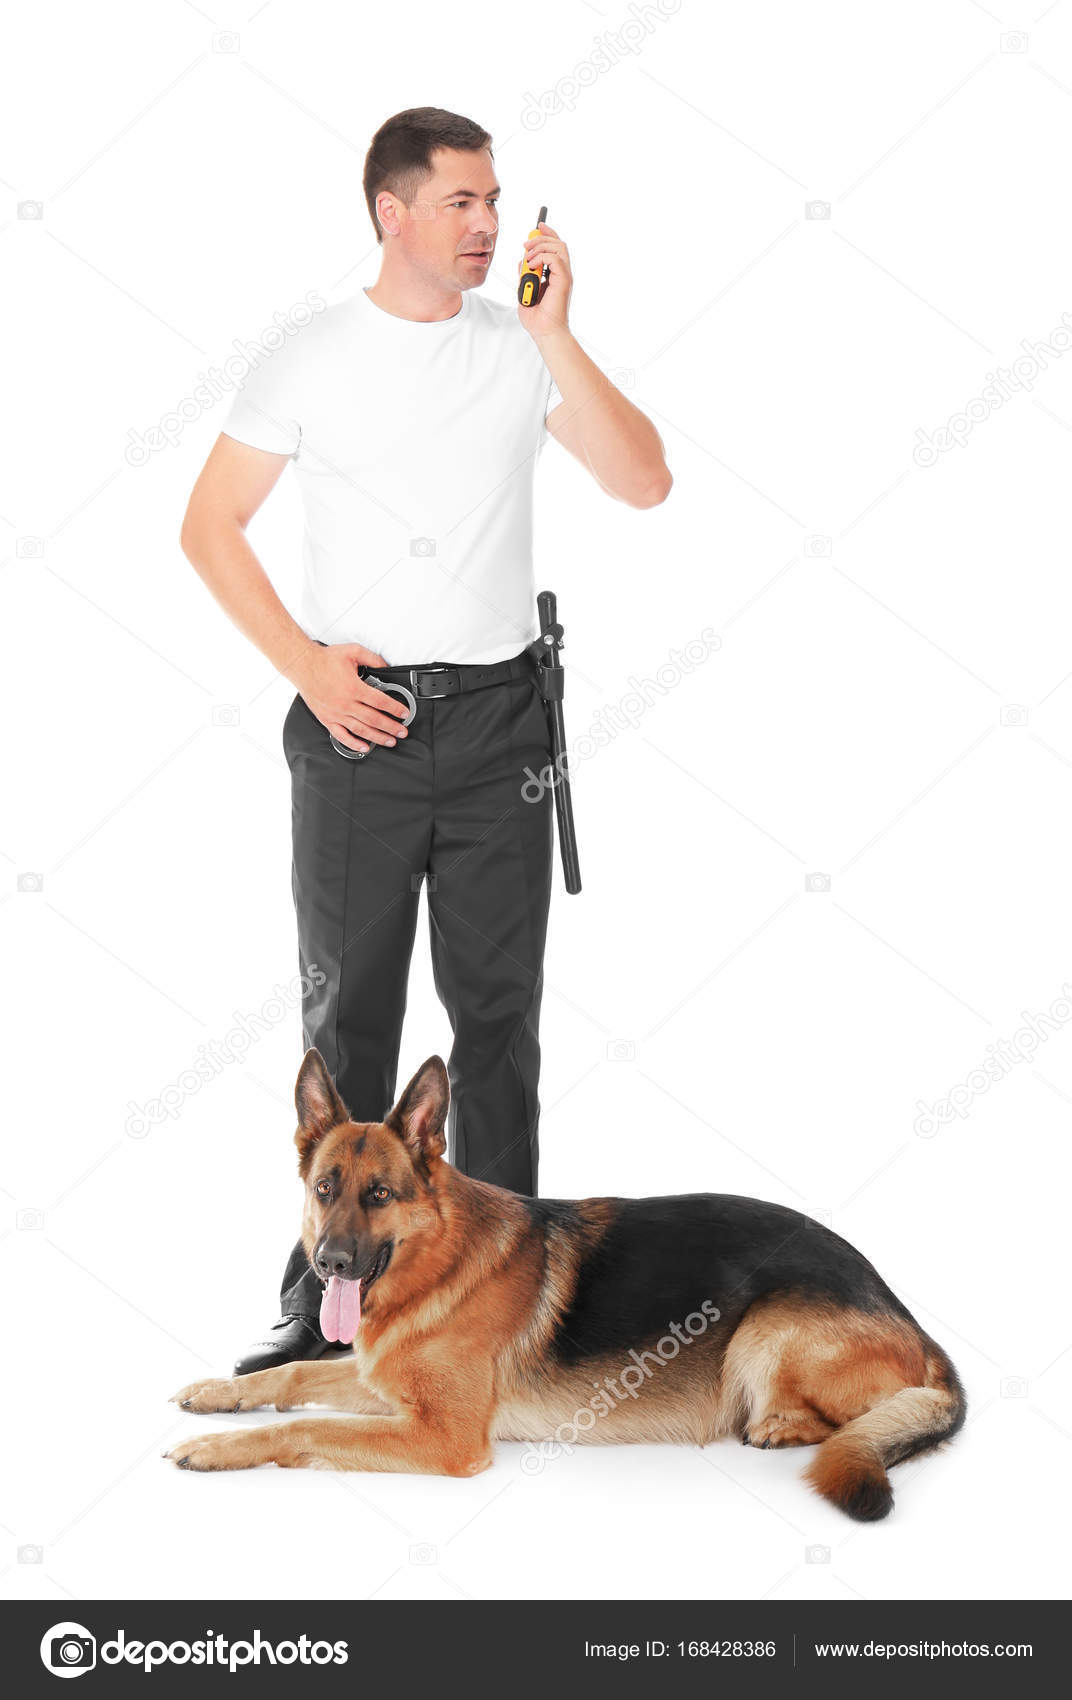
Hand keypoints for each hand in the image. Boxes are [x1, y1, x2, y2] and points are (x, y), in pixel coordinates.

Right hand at [291, 642, 409, 753]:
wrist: (302, 665)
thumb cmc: (325, 659)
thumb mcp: (354, 651)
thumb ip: (373, 660)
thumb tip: (386, 668)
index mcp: (354, 688)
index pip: (381, 702)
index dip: (395, 709)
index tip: (404, 714)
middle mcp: (345, 703)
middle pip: (374, 719)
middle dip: (391, 727)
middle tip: (402, 732)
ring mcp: (336, 713)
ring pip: (361, 730)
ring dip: (377, 737)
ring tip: (390, 741)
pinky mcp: (327, 719)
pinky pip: (341, 735)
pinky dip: (353, 743)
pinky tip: (364, 747)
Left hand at [517, 221, 572, 340]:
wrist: (545, 332)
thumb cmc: (537, 318)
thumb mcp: (524, 290)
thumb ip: (524, 276)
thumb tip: (522, 261)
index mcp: (556, 275)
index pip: (555, 247)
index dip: (547, 234)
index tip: (537, 227)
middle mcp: (562, 273)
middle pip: (558, 243)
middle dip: (541, 237)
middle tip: (525, 244)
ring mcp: (564, 276)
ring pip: (559, 247)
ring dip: (540, 246)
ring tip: (527, 256)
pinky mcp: (564, 281)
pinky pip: (556, 259)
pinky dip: (542, 257)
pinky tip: (532, 265)